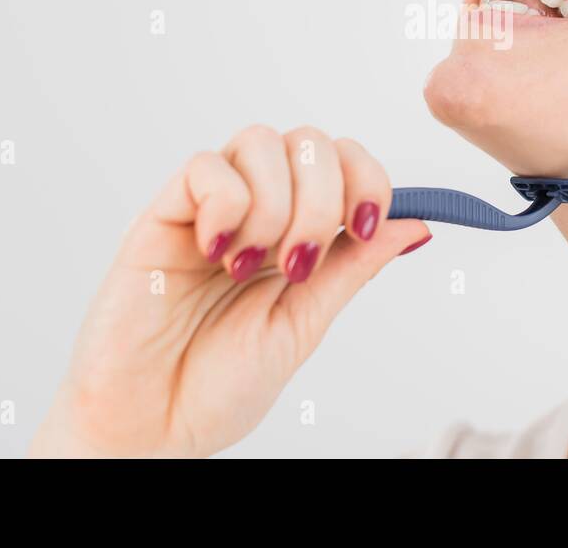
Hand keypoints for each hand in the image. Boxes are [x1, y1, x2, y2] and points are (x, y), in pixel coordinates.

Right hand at [29, 125, 430, 456]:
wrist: (150, 426)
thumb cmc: (217, 384)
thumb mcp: (305, 324)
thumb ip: (354, 267)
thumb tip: (417, 223)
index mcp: (297, 232)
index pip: (344, 161)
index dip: (367, 180)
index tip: (362, 227)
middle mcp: (256, 210)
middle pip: (309, 142)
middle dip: (321, 201)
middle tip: (298, 265)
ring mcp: (209, 209)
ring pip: (260, 142)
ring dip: (273, 205)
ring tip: (249, 267)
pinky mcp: (162, 216)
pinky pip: (204, 167)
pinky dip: (226, 204)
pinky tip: (218, 251)